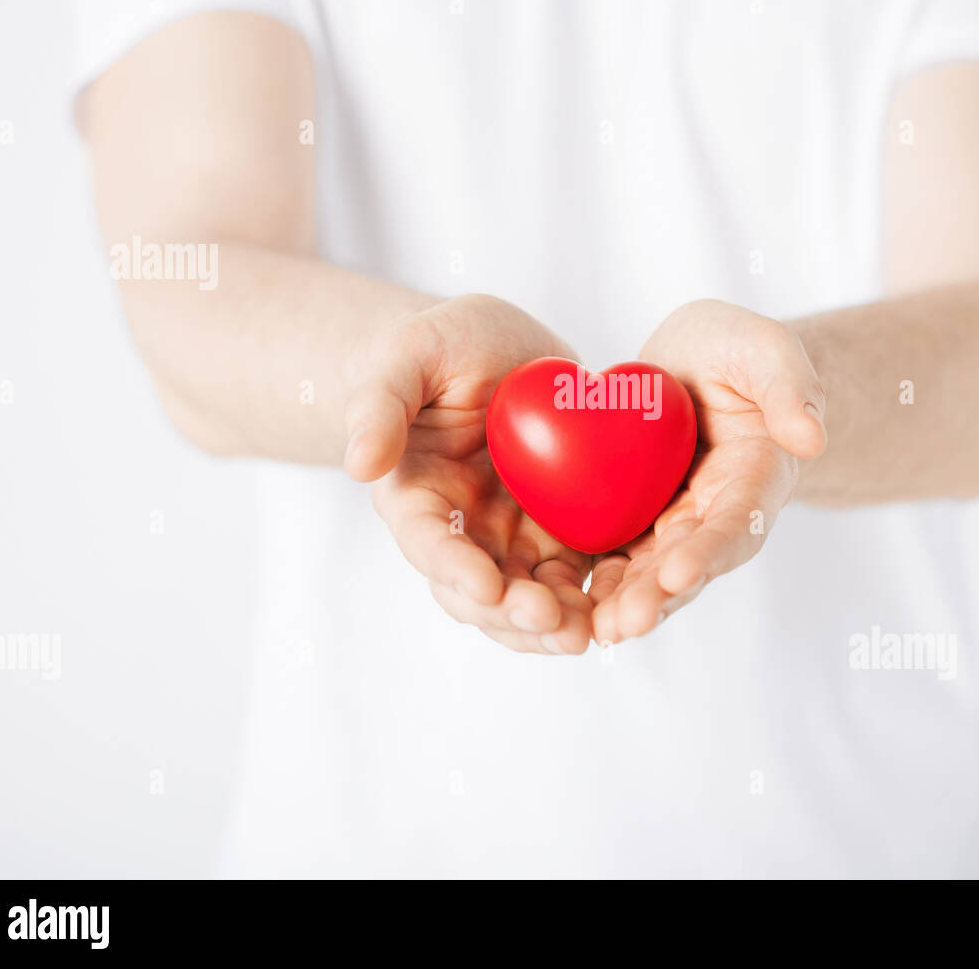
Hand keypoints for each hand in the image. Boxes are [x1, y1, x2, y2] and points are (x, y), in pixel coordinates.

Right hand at [344, 294, 594, 654]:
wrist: (501, 348)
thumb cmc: (446, 343)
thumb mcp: (411, 353)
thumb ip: (380, 403)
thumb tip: (358, 465)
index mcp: (417, 496)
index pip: (429, 543)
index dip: (454, 569)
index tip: (486, 586)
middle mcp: (462, 530)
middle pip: (477, 592)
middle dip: (511, 613)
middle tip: (553, 621)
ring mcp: (511, 537)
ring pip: (526, 599)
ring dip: (553, 624)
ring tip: (587, 634)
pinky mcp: (558, 532)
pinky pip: (573, 578)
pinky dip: (592, 600)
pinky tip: (620, 609)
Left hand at [589, 300, 826, 643]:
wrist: (695, 365)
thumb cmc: (736, 352)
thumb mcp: (765, 349)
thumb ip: (790, 386)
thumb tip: (811, 437)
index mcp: (754, 478)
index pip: (737, 520)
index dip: (710, 549)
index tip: (680, 573)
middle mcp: (715, 515)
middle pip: (689, 563)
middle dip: (658, 596)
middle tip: (626, 623)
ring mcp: (672, 524)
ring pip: (648, 573)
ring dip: (624, 604)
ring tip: (597, 632)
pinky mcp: (633, 522)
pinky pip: (612, 557)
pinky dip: (593, 585)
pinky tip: (564, 608)